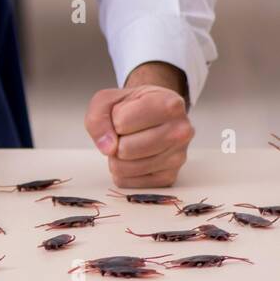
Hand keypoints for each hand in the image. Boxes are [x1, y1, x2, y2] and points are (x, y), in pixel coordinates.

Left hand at [85, 62, 192, 187]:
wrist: (153, 114)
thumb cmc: (132, 106)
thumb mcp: (108, 100)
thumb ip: (97, 118)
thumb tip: (108, 148)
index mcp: (170, 105)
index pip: (122, 122)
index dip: (114, 119)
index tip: (125, 113)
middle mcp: (181, 132)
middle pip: (125, 149)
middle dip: (116, 140)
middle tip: (126, 131)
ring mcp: (178, 157)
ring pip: (124, 167)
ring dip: (116, 156)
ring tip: (130, 142)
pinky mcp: (169, 177)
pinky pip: (127, 181)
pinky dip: (122, 170)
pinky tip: (134, 156)